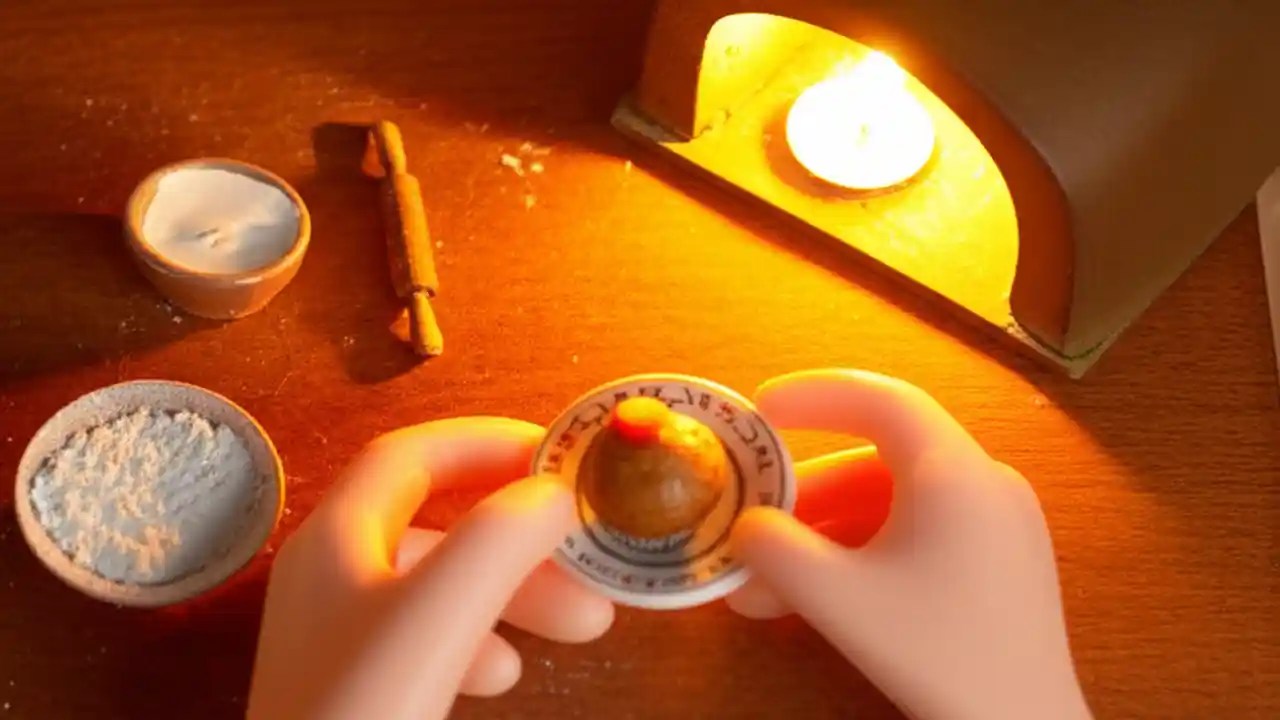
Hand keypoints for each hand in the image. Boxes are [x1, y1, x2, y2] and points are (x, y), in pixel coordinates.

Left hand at [246, 418, 613, 719]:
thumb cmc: (365, 714)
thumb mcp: (437, 619)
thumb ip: (497, 541)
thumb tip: (552, 493)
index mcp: (335, 539)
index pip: (412, 455)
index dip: (486, 441)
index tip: (560, 456)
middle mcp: (331, 576)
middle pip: (439, 525)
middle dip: (522, 538)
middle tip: (593, 562)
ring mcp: (338, 636)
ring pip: (442, 588)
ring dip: (514, 593)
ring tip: (582, 626)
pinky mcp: (356, 689)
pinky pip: (429, 640)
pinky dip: (480, 641)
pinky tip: (507, 673)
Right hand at [726, 370, 1090, 719]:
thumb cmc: (940, 656)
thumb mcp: (841, 602)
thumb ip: (778, 553)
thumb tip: (745, 527)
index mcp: (957, 473)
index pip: (882, 399)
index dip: (815, 394)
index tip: (761, 409)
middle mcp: (985, 485)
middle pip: (879, 460)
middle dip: (806, 495)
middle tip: (753, 523)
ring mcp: (1000, 527)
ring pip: (894, 506)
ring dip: (827, 537)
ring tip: (767, 587)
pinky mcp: (1000, 567)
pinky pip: (920, 536)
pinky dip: (865, 555)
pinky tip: (818, 600)